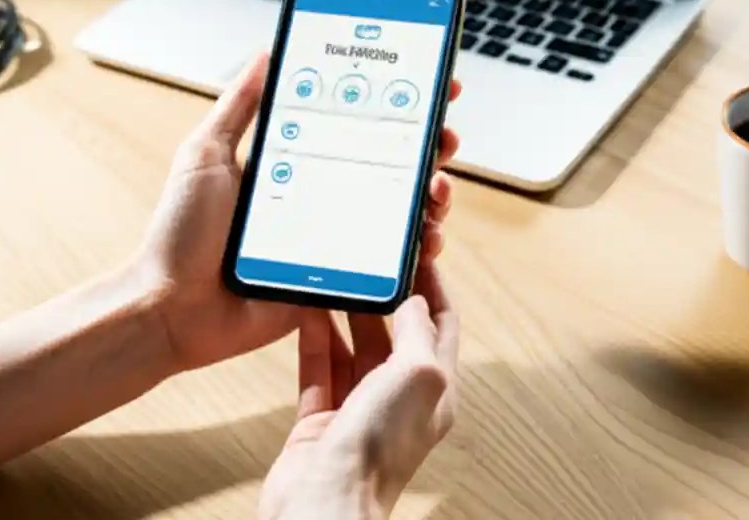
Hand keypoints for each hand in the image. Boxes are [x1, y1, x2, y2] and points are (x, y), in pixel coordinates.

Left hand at [137, 53, 461, 372]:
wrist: (171, 309)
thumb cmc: (180, 234)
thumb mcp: (206, 155)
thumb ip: (239, 106)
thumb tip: (266, 51)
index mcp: (295, 162)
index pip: (356, 124)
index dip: (395, 104)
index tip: (429, 83)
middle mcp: (320, 195)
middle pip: (390, 163)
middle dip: (428, 146)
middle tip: (444, 135)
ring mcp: (333, 237)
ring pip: (400, 209)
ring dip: (432, 193)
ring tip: (438, 186)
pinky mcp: (338, 277)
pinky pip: (390, 260)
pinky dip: (418, 245)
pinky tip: (429, 233)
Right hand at [258, 263, 459, 519]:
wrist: (323, 502)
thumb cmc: (377, 447)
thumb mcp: (417, 374)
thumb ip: (418, 331)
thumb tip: (415, 300)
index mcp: (437, 392)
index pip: (441, 328)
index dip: (432, 289)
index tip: (417, 254)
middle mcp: (400, 400)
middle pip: (396, 335)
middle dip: (384, 296)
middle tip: (369, 259)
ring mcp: (359, 410)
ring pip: (354, 349)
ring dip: (345, 313)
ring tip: (335, 275)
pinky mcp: (321, 420)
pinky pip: (319, 368)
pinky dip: (314, 337)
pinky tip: (307, 309)